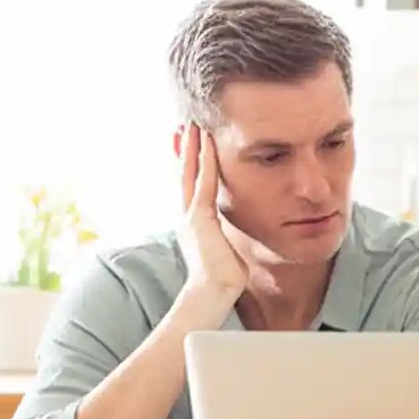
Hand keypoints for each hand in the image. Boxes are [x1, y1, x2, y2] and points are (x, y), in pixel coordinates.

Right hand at [177, 121, 247, 300]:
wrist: (213, 293)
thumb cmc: (222, 278)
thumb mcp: (225, 250)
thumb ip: (225, 239)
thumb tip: (234, 243)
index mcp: (195, 222)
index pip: (191, 186)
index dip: (188, 164)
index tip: (188, 145)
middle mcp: (189, 215)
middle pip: (184, 174)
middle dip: (184, 150)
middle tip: (183, 126)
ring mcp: (192, 215)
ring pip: (191, 173)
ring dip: (192, 149)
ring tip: (193, 126)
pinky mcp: (199, 218)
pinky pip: (204, 183)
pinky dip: (205, 162)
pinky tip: (208, 145)